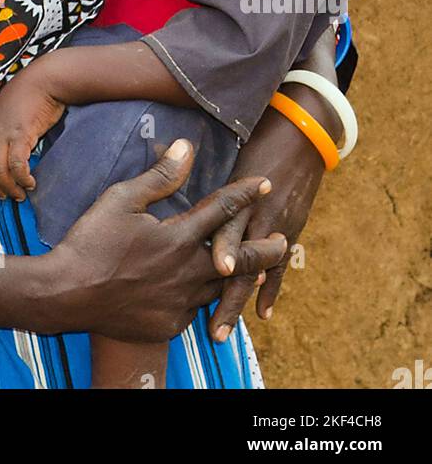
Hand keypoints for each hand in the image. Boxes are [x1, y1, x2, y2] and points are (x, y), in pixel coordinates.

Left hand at [0, 65, 65, 200]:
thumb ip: (0, 130)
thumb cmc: (28, 94)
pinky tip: (30, 182)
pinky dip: (22, 179)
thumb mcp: (5, 113)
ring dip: (9, 188)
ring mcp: (3, 134)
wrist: (43, 80)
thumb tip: (4, 152)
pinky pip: (16, 166)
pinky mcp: (20, 136)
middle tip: (4, 196)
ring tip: (20, 193)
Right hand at [47, 140, 286, 341]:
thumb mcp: (121, 200)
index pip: (221, 210)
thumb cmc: (90, 241)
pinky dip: (200, 299)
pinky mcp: (168, 326)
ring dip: (235, 279)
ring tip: (251, 273)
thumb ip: (159, 177)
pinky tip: (197, 294)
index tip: (264, 184)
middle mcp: (186, 273)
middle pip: (238, 261)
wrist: (66, 295)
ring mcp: (179, 304)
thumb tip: (185, 147)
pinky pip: (193, 310)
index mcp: (177, 238)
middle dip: (265, 250)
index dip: (245, 194)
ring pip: (218, 290)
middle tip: (284, 242)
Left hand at [208, 105, 325, 341]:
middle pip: (240, 261)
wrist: (300, 133)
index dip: (224, 245)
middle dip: (225, 294)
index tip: (216, 268)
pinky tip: (263, 314)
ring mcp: (276, 227)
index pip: (229, 224)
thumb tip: (163, 160)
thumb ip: (194, 164)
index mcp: (240, 195)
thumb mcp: (229, 152)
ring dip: (238, 301)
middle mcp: (258, 216)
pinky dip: (271, 290)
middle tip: (209, 327)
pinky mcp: (289, 231)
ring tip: (221, 330)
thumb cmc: (258, 140)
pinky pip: (280, 268)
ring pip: (255, 272)